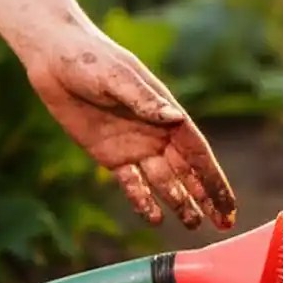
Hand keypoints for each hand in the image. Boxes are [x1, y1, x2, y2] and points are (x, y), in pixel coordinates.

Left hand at [21, 17, 236, 229]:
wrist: (54, 57)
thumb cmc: (89, 59)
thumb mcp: (116, 77)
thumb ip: (145, 100)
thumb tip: (176, 117)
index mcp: (167, 115)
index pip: (198, 154)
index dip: (214, 180)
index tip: (228, 205)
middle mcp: (157, 134)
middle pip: (187, 173)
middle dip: (206, 198)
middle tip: (223, 224)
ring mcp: (135, 147)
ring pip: (163, 182)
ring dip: (179, 203)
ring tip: (191, 224)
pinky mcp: (110, 155)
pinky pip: (131, 183)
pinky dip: (142, 200)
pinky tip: (153, 218)